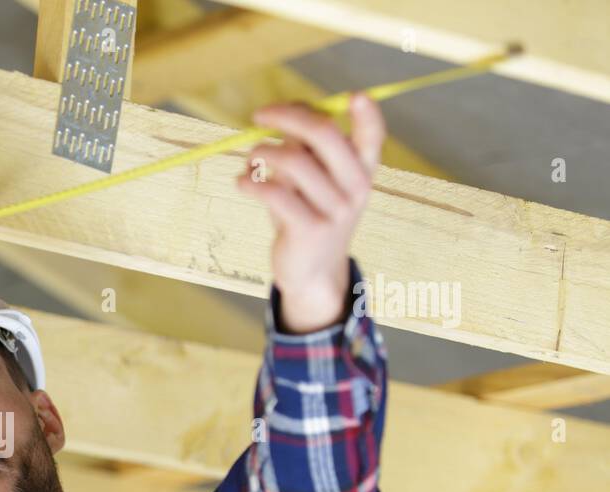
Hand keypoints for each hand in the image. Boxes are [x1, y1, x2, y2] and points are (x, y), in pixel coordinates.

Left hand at [236, 92, 385, 332]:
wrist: (313, 273)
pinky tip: (241, 182)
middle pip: (324, 135)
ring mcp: (334, 210)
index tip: (355, 95)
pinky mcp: (308, 230)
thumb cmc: (310, 214)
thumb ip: (309, 151)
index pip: (373, 137)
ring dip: (261, 151)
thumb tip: (281, 113)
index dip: (367, 114)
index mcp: (363, 172)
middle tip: (259, 114)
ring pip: (293, 161)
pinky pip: (274, 193)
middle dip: (288, 116)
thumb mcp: (318, 183)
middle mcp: (355, 188)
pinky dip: (249, 182)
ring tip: (249, 159)